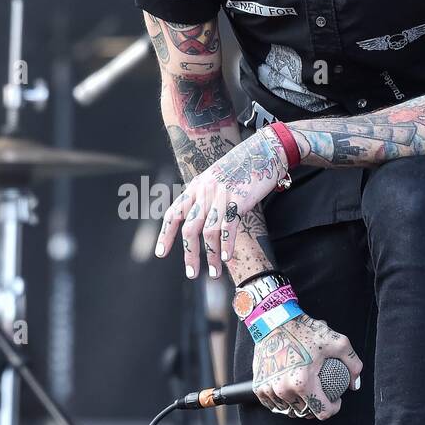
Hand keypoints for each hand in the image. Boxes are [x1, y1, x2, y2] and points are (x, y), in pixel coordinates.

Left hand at [154, 129, 286, 277]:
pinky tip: (227, 258)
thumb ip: (205, 196)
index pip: (174, 213)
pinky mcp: (238, 200)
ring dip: (210, 256)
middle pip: (189, 229)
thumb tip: (201, 220)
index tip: (161, 253)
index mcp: (195, 186)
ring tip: (215, 273)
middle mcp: (204, 192)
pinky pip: (228, 227)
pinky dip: (226, 245)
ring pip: (208, 232)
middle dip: (189, 254)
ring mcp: (220, 195)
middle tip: (192, 274)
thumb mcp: (216, 178)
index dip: (165, 234)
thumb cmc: (242, 166)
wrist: (264, 150)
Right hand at [252, 313, 362, 419]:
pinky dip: (282, 403)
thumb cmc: (305, 330)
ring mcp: (269, 389)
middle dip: (316, 408)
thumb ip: (353, 364)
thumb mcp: (337, 342)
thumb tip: (354, 384)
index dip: (333, 409)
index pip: (322, 412)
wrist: (273, 321)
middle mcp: (284, 389)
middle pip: (305, 413)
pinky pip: (273, 404)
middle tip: (321, 395)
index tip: (335, 400)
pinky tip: (290, 395)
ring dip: (298, 406)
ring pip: (288, 410)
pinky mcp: (258, 386)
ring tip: (306, 396)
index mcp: (303, 382)